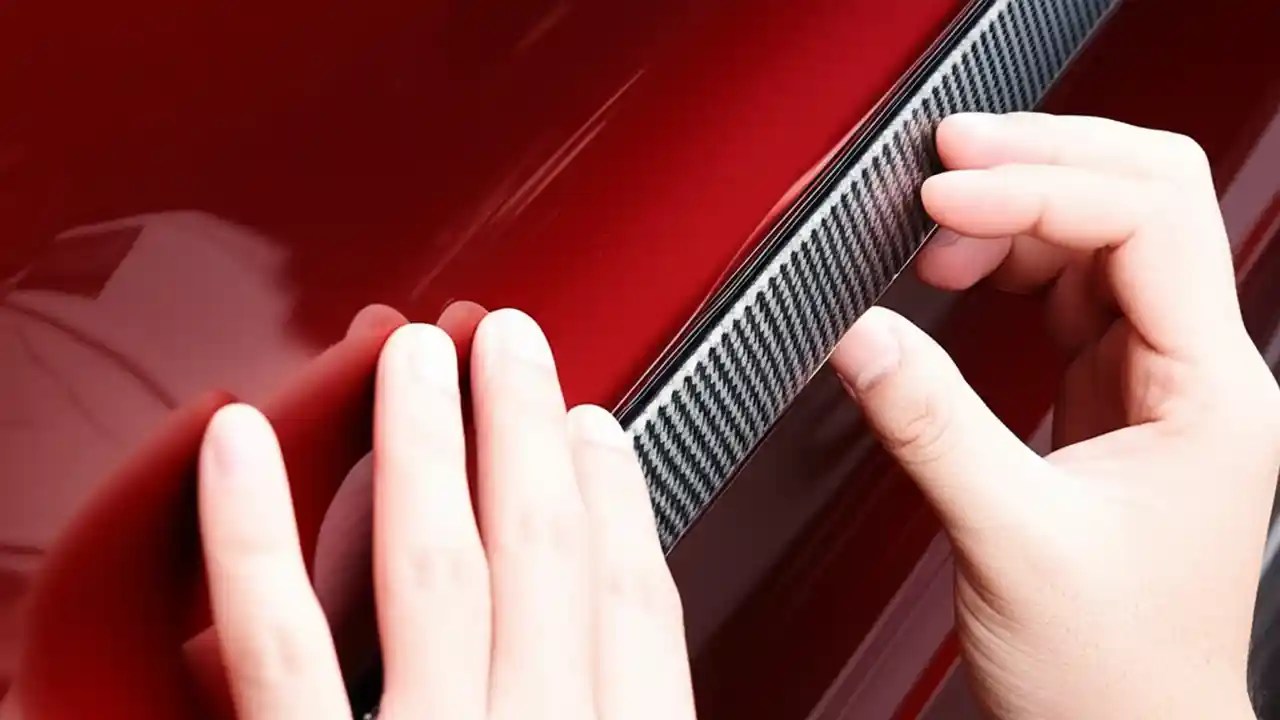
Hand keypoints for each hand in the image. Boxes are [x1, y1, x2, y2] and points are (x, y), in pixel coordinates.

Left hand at [197, 310, 695, 718]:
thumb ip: (611, 713)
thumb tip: (613, 670)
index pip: (637, 607)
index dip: (621, 500)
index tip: (598, 432)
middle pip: (541, 552)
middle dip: (524, 426)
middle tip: (507, 341)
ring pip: (433, 567)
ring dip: (425, 438)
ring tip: (414, 353)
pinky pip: (279, 648)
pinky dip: (253, 536)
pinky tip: (238, 448)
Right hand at [830, 113, 1279, 718]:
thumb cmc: (1112, 669)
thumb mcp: (1009, 539)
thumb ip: (931, 425)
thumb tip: (863, 336)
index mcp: (1210, 395)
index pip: (1143, 224)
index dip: (1039, 187)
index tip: (944, 196)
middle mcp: (1196, 374)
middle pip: (1140, 200)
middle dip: (1043, 162)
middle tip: (946, 160)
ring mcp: (1155, 383)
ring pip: (1101, 239)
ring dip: (1018, 210)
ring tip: (936, 223)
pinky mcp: (1108, 400)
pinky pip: (1068, 294)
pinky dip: (1009, 264)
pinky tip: (961, 269)